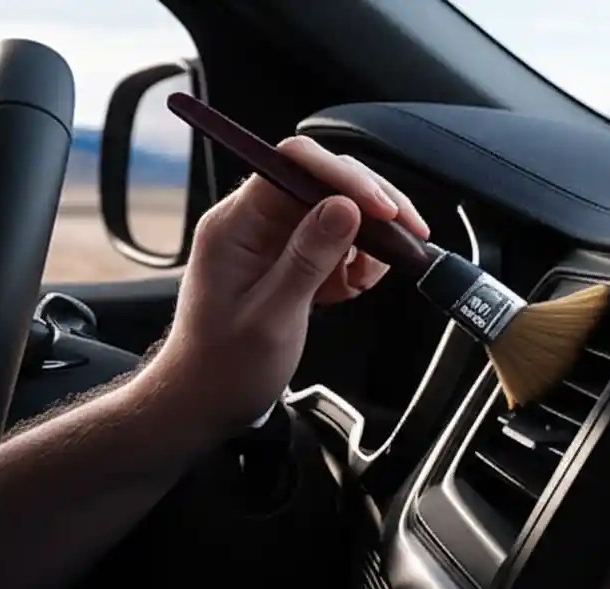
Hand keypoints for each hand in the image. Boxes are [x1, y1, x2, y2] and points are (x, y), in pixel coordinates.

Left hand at [138, 136, 429, 439]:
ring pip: (336, 211)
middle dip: (370, 206)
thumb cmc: (224, 368)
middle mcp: (253, 222)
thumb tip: (346, 207)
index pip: (294, 166)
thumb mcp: (272, 317)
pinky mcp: (289, 259)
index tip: (385, 209)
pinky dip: (355, 263)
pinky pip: (335, 242)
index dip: (345, 179)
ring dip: (365, 241)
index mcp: (235, 225)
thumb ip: (308, 258)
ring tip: (362, 281)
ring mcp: (272, 239)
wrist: (204, 402)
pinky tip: (349, 289)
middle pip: (323, 181)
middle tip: (406, 236)